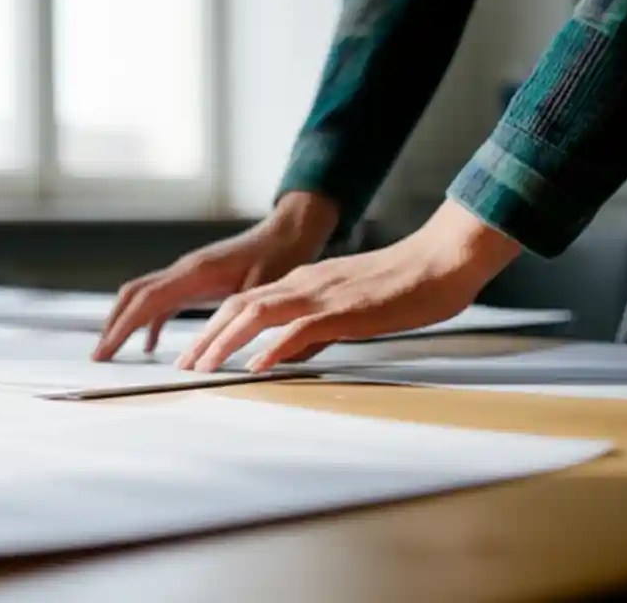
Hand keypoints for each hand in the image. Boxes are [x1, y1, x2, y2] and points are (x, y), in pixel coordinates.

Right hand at [92, 192, 339, 359]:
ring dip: (125, 322)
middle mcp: (183, 269)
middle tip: (99, 356)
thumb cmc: (280, 258)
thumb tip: (216, 346)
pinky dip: (148, 322)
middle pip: (133, 295)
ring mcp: (186, 273)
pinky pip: (161, 301)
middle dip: (113, 325)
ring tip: (113, 351)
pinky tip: (149, 345)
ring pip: (142, 296)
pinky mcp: (193, 280)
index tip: (104, 351)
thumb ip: (236, 315)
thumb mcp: (262, 290)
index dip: (121, 327)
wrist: (288, 234)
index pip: (145, 301)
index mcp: (195, 272)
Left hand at [174, 200, 522, 372]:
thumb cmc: (404, 286)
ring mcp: (323, 295)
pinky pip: (301, 329)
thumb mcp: (348, 307)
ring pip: (259, 315)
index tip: (195, 354)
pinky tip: (257, 365)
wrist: (443, 260)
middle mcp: (304, 285)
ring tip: (203, 367)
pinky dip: (274, 347)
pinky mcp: (346, 310)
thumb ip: (316, 328)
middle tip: (183, 366)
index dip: (215, 328)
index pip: (245, 304)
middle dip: (206, 337)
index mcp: (303, 283)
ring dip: (226, 342)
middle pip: (239, 308)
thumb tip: (288, 354)